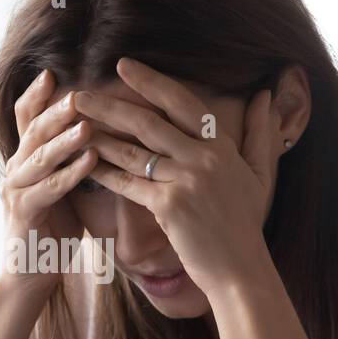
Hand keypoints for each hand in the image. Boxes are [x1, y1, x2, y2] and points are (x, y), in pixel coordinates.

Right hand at [0, 69, 97, 296]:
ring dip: (65, 139)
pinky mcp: (25, 214)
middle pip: (32, 131)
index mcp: (24, 159)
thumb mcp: (61, 186)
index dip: (35, 96)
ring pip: (39, 157)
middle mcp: (15, 170)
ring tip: (88, 124)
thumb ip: (70, 158)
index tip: (51, 73)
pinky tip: (91, 160)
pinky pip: (49, 189)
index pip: (24, 118)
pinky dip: (70, 173)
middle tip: (79, 95)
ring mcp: (16, 191)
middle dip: (56, 112)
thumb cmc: (53, 229)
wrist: (30, 273)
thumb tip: (98, 127)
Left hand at [73, 58, 285, 297]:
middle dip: (110, 105)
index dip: (151, 82)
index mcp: (221, 146)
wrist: (241, 271)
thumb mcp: (262, 175)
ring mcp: (185, 181)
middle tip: (79, 94)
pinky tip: (82, 162)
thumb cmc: (246, 225)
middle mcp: (203, 158)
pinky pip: (128, 183)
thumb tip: (266, 96)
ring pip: (132, 151)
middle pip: (148, 122)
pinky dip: (104, 172)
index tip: (124, 67)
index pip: (182, 104)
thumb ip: (261, 133)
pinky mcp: (168, 206)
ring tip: (71, 123)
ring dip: (99, 135)